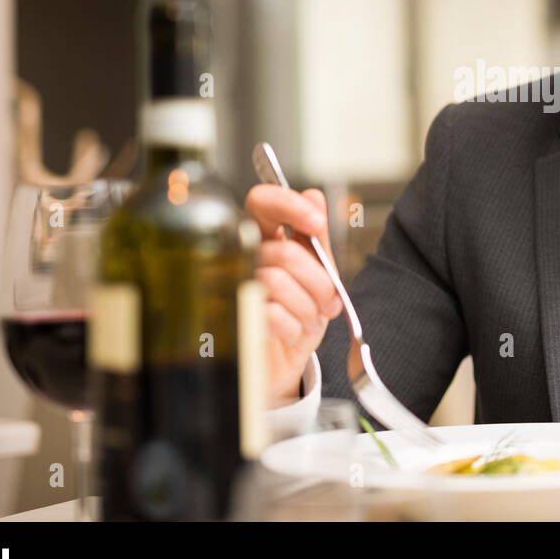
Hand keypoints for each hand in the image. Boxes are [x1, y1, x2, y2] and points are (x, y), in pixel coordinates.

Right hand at [244, 184, 343, 403]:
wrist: (283, 361)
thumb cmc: (297, 313)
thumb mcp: (318, 273)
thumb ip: (317, 238)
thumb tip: (313, 196)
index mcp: (263, 238)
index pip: (261, 201)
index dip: (289, 205)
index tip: (315, 222)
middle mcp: (243, 257)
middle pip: (287, 251)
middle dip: (320, 280)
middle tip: (327, 299)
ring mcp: (233, 287)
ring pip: (280, 282)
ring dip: (309, 307)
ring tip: (308, 317)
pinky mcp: (232, 319)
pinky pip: (273, 313)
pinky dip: (295, 328)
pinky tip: (291, 333)